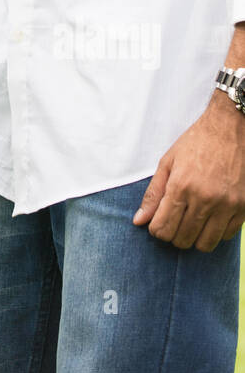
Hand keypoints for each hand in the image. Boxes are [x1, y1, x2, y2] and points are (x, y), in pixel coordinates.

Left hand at [133, 91, 244, 250]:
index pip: (163, 229)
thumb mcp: (168, 162)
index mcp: (181, 186)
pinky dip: (215, 232)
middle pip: (182, 239)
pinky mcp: (243, 208)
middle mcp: (204, 199)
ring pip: (205, 244)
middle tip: (174, 221)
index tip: (158, 223)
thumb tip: (139, 221)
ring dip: (194, 238)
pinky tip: (210, 217)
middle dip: (173, 235)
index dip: (156, 230)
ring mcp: (226, 205)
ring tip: (191, 222)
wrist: (230, 129)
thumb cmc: (196, 143)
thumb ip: (153, 194)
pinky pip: (226, 236)